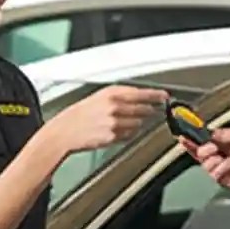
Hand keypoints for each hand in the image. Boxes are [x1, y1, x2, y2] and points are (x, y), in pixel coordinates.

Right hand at [51, 85, 168, 153]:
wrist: (64, 132)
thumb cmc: (79, 115)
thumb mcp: (98, 98)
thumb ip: (119, 97)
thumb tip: (140, 98)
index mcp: (110, 93)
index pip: (141, 93)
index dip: (156, 95)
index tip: (165, 96)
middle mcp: (114, 106)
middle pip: (144, 109)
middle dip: (150, 111)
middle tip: (152, 111)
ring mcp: (114, 122)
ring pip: (138, 123)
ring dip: (136, 123)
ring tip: (121, 122)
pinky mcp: (113, 136)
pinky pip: (129, 135)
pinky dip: (127, 133)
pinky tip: (115, 131)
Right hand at [179, 126, 229, 192]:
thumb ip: (226, 133)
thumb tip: (209, 132)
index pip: (207, 139)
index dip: (195, 138)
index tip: (185, 136)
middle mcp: (226, 154)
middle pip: (202, 152)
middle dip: (200, 149)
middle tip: (208, 147)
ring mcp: (227, 168)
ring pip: (205, 165)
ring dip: (210, 160)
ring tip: (222, 157)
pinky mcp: (229, 180)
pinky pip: (215, 176)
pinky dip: (218, 169)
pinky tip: (229, 164)